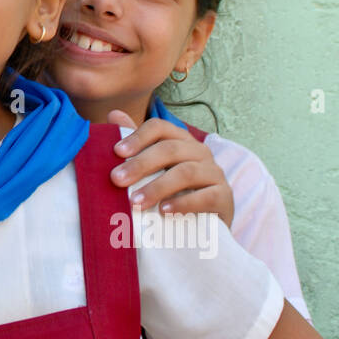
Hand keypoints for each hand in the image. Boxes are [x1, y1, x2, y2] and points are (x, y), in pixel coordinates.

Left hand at [108, 110, 233, 226]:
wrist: (205, 223)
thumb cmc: (173, 191)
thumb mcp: (153, 169)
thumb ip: (135, 144)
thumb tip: (114, 114)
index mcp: (180, 140)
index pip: (159, 127)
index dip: (137, 136)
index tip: (116, 152)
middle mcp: (200, 151)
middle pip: (170, 149)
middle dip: (141, 164)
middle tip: (117, 179)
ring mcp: (215, 173)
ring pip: (186, 172)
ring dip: (157, 187)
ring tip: (136, 201)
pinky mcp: (224, 197)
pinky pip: (206, 197)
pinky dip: (183, 203)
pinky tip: (164, 210)